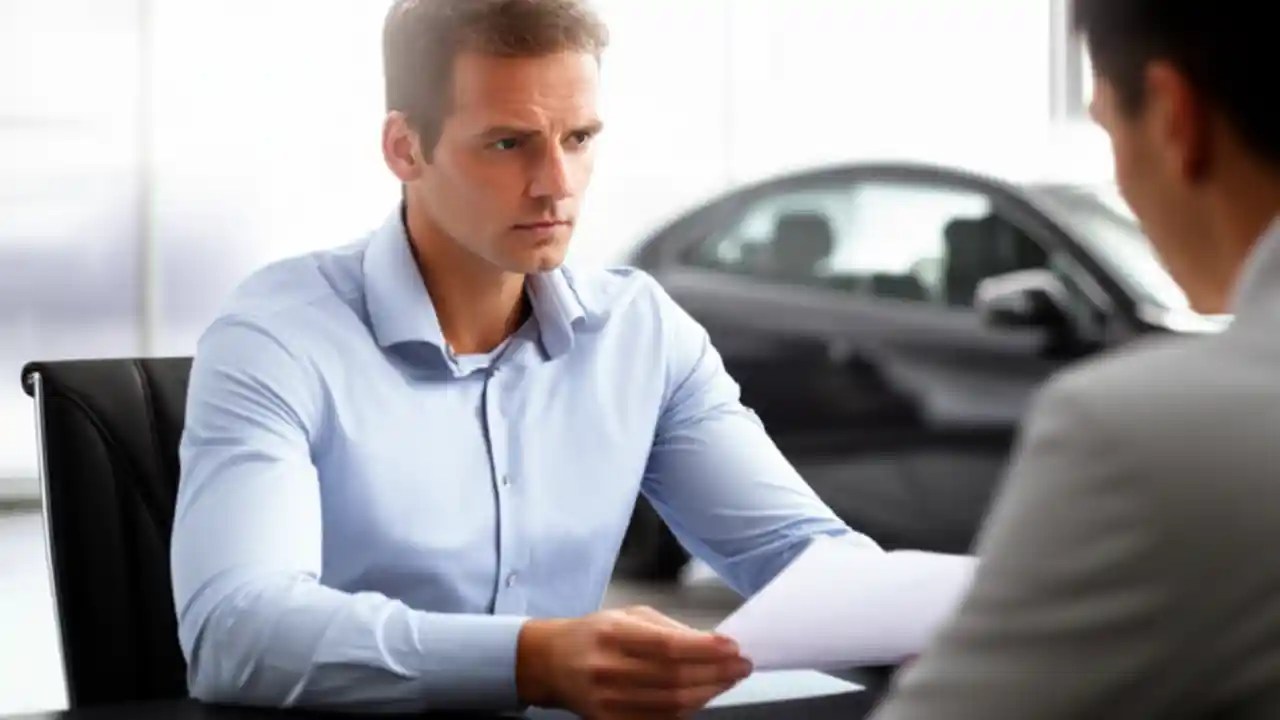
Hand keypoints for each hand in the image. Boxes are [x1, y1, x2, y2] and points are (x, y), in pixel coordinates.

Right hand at [517, 605, 752, 718]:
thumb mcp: (627, 616)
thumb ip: (669, 628)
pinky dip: (687, 710)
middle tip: (742, 666)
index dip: (705, 649)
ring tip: (729, 680)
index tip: (733, 647)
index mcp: (612, 635)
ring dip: (708, 693)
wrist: (551, 663)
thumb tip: (713, 643)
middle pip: (674, 679)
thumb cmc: (595, 634)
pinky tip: (703, 696)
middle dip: (716, 673)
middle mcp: (607, 669)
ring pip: (671, 705)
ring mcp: (607, 702)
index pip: (668, 646)